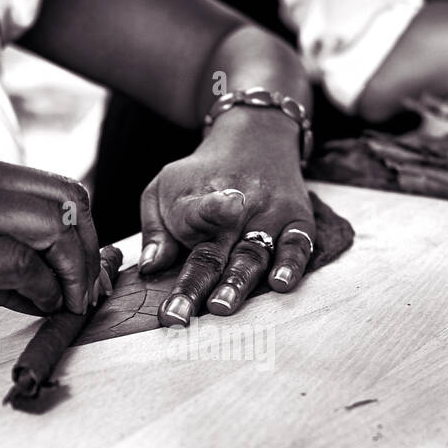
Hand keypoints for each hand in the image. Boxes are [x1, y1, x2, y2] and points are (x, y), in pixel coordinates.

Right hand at [0, 138, 100, 331]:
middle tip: (85, 294)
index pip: (52, 186)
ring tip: (66, 307)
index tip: (81, 274)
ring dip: (72, 275)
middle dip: (89, 252)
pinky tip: (34, 309)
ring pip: (53, 229)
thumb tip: (43, 280)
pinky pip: (18, 265)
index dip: (81, 233)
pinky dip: (39, 293)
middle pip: (68, 200)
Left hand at [138, 111, 315, 324]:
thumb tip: (149, 268)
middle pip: (214, 253)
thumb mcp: (164, 188)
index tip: (172, 248)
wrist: (257, 135)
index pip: (193, 212)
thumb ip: (156, 230)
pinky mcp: (298, 218)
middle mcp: (235, 207)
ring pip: (252, 253)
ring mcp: (269, 213)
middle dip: (197, 285)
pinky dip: (291, 264)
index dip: (190, 225)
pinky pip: (298, 243)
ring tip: (222, 306)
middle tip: (182, 313)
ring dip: (237, 282)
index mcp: (195, 201)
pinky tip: (281, 283)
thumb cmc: (201, 175)